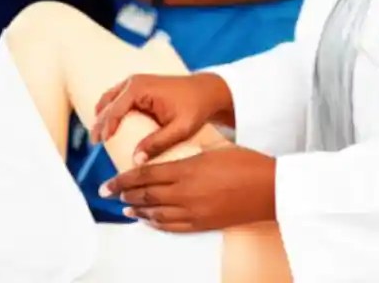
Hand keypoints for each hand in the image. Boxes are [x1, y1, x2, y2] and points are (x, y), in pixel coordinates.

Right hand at [90, 73, 232, 164]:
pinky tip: (111, 126)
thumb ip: (158, 143)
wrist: (208, 91)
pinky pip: (117, 98)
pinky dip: (111, 110)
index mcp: (140, 88)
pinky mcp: (139, 86)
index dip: (105, 127)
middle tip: (95, 143)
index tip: (101, 144)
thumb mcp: (180, 129)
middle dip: (99, 122)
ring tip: (100, 136)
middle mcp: (133, 82)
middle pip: (107, 103)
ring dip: (103, 115)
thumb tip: (136, 160)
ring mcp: (135, 82)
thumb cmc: (196, 108)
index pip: (114, 109)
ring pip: (109, 99)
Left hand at [102, 146, 276, 231]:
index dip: (121, 180)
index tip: (106, 183)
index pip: (143, 175)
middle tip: (108, 193)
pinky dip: (157, 223)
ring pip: (156, 213)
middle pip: (145, 195)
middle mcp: (186, 192)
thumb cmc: (245, 163)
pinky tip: (149, 220)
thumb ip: (185, 158)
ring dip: (138, 210)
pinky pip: (173, 226)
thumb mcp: (210, 151)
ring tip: (125, 207)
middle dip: (123, 194)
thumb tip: (164, 162)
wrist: (271, 188)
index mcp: (185, 170)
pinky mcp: (204, 223)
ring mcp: (194, 211)